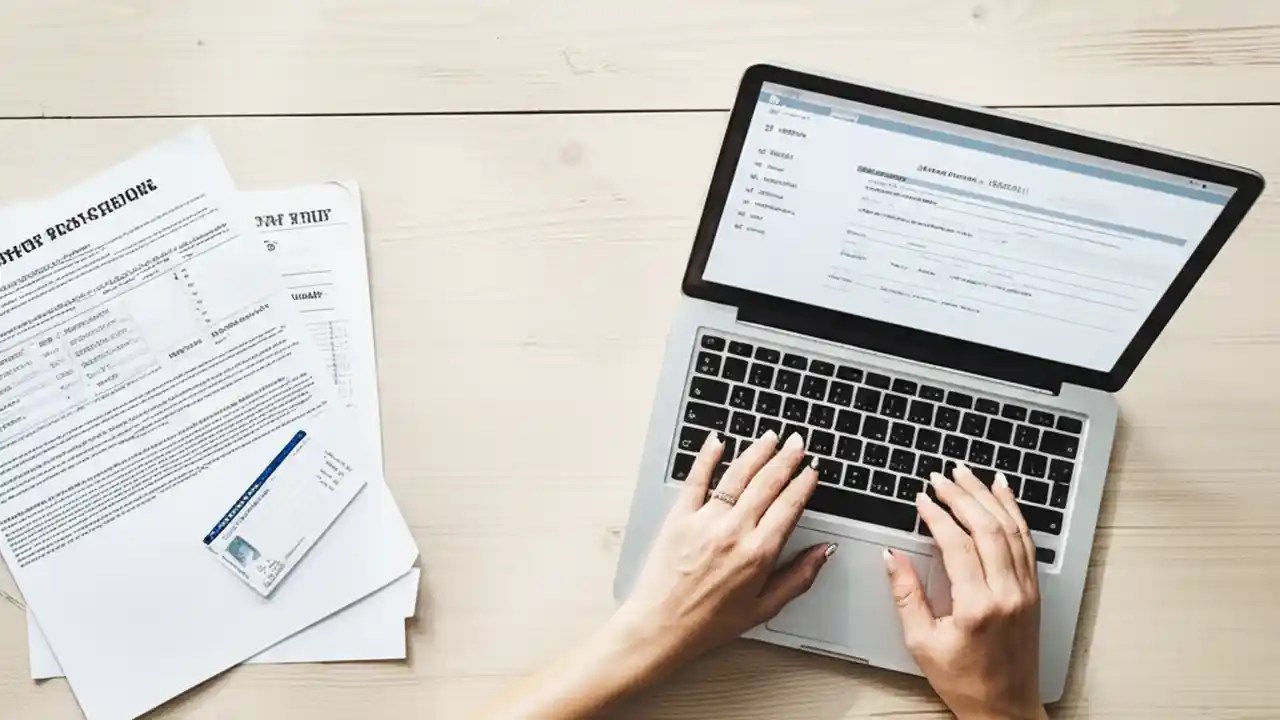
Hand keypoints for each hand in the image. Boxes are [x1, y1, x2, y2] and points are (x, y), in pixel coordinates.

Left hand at [613, 430, 834, 666]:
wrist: (661, 626)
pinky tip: (717, 441)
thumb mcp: (764, 608)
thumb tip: (824, 551)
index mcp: (758, 554)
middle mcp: (734, 531)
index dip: (803, 484)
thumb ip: (798, 577)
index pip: (789, 506)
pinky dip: (707, 456)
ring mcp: (705, 520)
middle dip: (786, 459)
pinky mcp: (679, 517)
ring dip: (756, 452)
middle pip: (767, 483)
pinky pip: (696, 479)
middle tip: (797, 443)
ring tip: (770, 437)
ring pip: (737, 475)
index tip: (812, 470)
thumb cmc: (710, 623)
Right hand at [884, 465, 1047, 719]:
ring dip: (989, 497)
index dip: (938, 515)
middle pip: (987, 528)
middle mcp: (1008, 594)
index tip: (922, 499)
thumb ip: (906, 595)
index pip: (958, 544)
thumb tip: (892, 557)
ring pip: (1011, 530)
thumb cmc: (964, 682)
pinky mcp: (1033, 592)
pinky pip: (1026, 543)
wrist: (1005, 708)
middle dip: (963, 496)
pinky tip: (1003, 494)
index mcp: (978, 607)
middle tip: (942, 477)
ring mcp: (1025, 591)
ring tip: (969, 474)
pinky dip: (1014, 513)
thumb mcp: (922, 642)